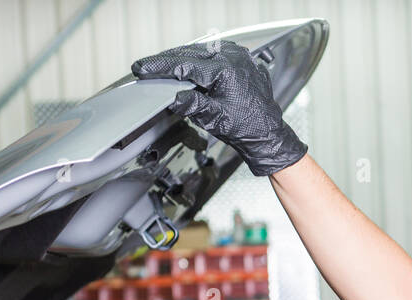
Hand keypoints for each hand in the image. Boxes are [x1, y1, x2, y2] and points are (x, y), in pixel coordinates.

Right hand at [131, 40, 306, 175]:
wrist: (268, 135)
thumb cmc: (248, 129)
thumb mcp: (214, 119)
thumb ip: (192, 105)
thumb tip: (174, 97)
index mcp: (226, 69)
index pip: (184, 64)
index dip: (160, 67)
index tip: (143, 69)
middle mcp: (234, 58)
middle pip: (190, 53)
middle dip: (167, 61)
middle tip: (147, 67)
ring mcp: (240, 57)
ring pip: (202, 52)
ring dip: (181, 59)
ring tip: (163, 67)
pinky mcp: (242, 61)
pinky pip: (215, 55)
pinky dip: (199, 60)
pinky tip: (187, 67)